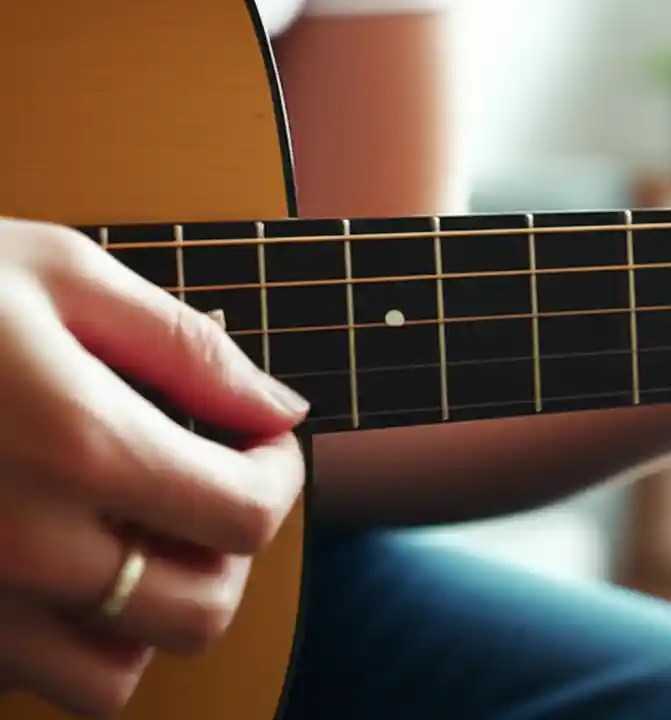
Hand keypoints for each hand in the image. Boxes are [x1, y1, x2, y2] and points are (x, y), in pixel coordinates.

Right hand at [0, 218, 308, 716]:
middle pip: (200, 610)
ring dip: (150, 614)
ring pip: (115, 674)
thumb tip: (280, 408)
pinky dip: (63, 641)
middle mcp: (21, 545)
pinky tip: (49, 565)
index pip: (245, 516)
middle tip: (206, 489)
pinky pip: (24, 682)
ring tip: (131, 538)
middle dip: (229, 551)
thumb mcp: (55, 273)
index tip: (261, 442)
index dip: (280, 477)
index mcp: (75, 445)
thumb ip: (185, 345)